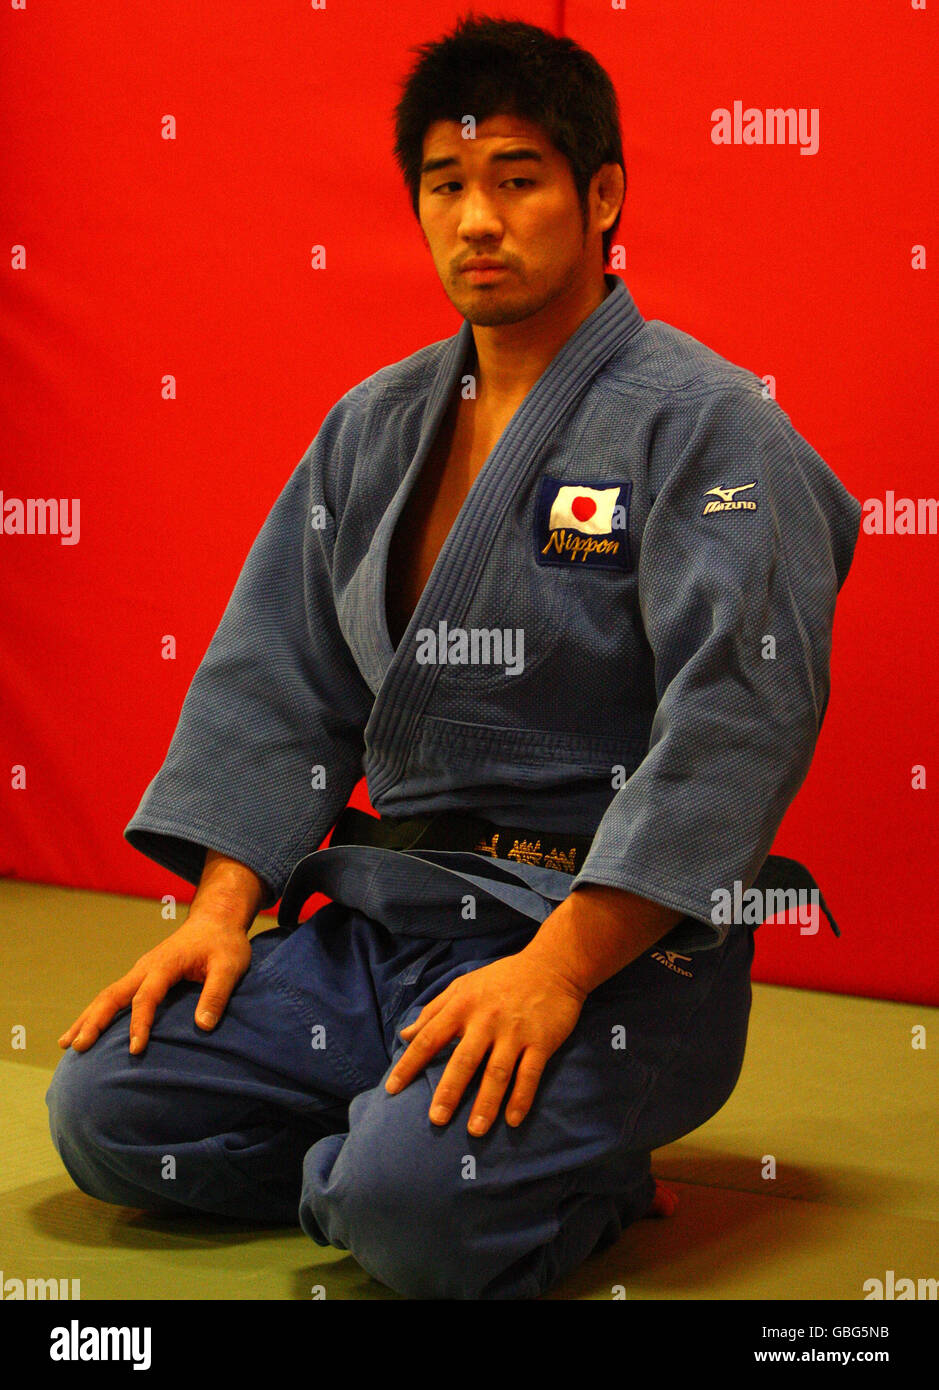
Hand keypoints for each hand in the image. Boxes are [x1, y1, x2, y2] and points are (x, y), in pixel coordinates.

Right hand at [57, 914, 252, 1055]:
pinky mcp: (141, 976)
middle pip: (112, 995)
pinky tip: (87, 1029)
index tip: (135, 1050)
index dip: (140, 1023)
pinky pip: (115, 995)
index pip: (146, 997)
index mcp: (165, 964)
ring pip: (108, 995)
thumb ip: (217, 994)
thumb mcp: (230, 966)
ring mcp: (141, 971)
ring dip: (87, 1018)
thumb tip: (203, 1026)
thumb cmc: (224, 943)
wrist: (215, 920)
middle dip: (94, 1021)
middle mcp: (146, 967)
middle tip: (78, 1047)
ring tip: (66, 1043)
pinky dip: (97, 1012)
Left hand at [384, 951, 586, 1134]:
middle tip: (437, 1120)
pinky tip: (512, 1120)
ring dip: (486, 1103)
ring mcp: (515, 1032)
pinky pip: (530, 1074)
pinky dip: (521, 1098)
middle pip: (464, 1060)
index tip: (392, 1089)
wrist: (551, 966)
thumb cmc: (501, 978)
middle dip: (449, 1091)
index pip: (429, 1038)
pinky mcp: (541, 1041)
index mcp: (462, 1006)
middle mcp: (486, 1020)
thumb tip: (404, 1035)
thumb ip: (433, 1010)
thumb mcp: (462, 985)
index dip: (409, 1064)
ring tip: (475, 1130)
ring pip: (497, 1072)